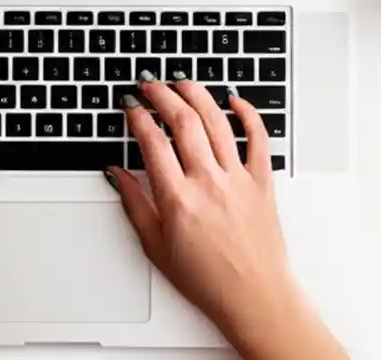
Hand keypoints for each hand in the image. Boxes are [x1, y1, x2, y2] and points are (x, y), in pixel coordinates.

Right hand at [106, 75, 345, 359]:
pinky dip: (248, 114)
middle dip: (163, 95)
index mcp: (178, 200)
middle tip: (151, 85)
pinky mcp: (263, 182)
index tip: (131, 106)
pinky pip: (257, 138)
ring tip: (183, 83)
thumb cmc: (207, 280)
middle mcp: (209, 183)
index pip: (152, 142)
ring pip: (217, 121)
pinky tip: (236, 101)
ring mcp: (238, 179)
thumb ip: (135, 204)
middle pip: (183, 121)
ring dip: (198, 95)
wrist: (254, 297)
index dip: (138, 117)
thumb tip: (117, 174)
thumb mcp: (156, 246)